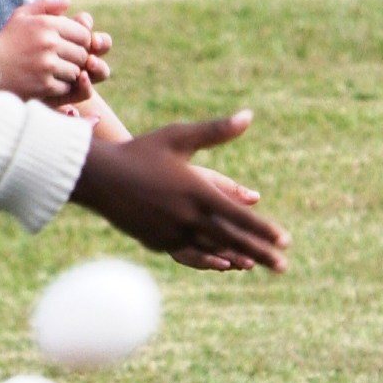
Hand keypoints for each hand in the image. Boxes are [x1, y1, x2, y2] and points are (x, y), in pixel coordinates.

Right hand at [0, 0, 100, 103]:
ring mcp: (46, 65)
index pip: (83, 34)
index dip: (81, 42)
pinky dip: (59, 87)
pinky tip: (48, 82)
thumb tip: (68, 2)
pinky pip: (65, 87)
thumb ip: (46, 6)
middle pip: (82, 54)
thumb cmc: (7, 40)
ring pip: (76, 72)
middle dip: (76, 59)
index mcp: (46, 24)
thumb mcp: (21, 16)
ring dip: (69, 74)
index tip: (71, 46)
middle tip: (64, 61)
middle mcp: (49, 43)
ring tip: (56, 72)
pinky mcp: (43, 85)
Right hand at [73, 114, 291, 272]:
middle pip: (230, 240)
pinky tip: (220, 264)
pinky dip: (208, 260)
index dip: (264, 231)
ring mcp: (171, 233)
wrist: (97, 176)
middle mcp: (187, 217)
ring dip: (236, 260)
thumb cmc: (140, 151)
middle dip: (259, 254)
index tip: (285, 241)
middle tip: (283, 266)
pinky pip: (188, 255)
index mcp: (197, 192)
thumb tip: (248, 116)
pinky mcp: (156, 241)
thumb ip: (216, 131)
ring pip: (211, 251)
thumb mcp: (179, 136)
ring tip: (255, 266)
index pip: (239, 217)